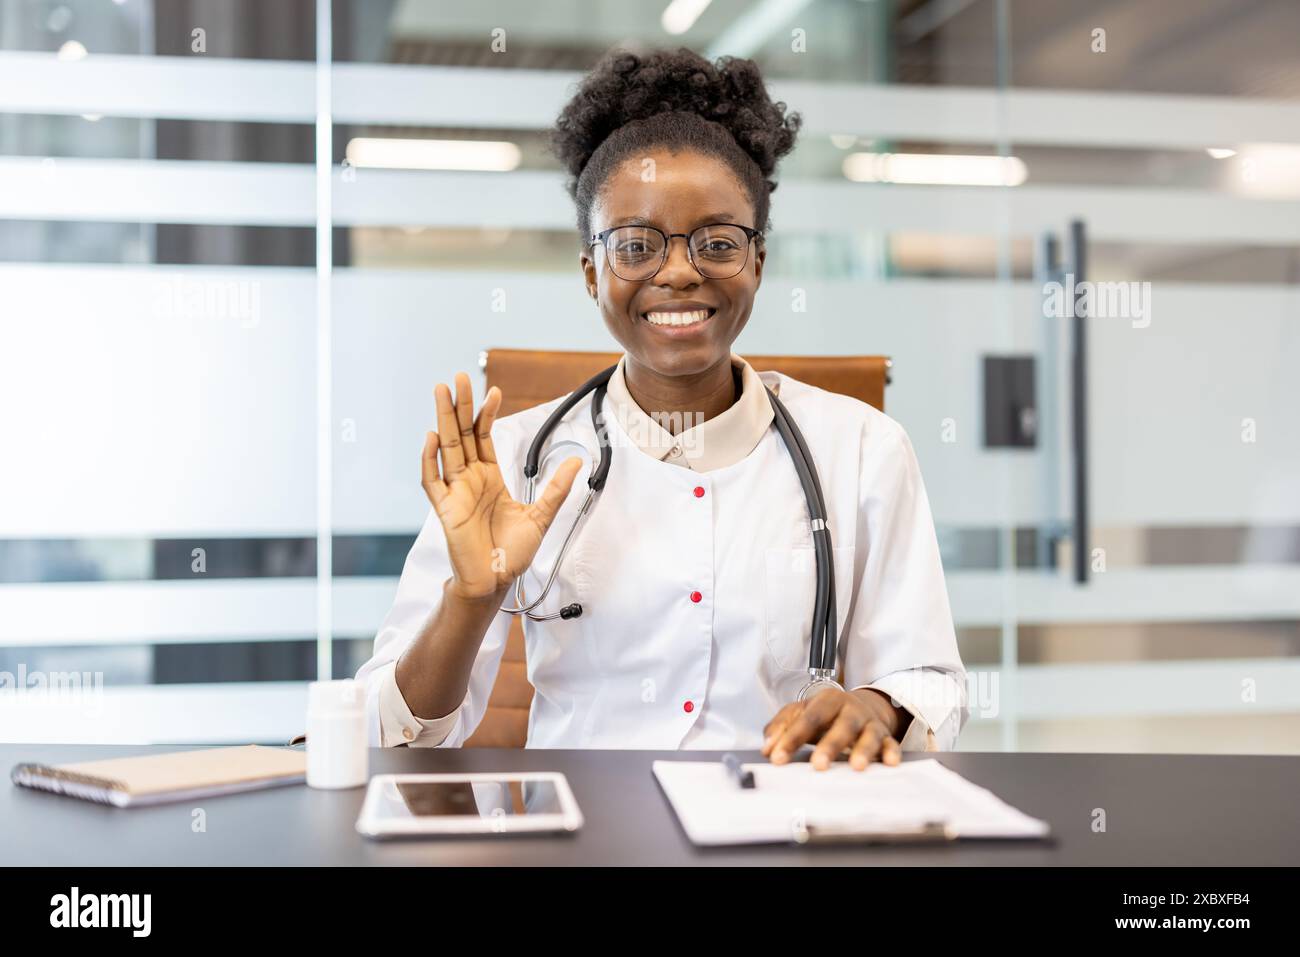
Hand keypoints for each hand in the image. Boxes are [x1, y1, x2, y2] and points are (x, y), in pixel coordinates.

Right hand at [421, 372, 583, 600]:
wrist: (495, 581)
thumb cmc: (511, 553)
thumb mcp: (541, 516)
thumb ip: (556, 488)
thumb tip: (577, 462)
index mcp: (489, 478)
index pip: (484, 437)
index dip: (487, 414)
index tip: (494, 392)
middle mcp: (469, 480)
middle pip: (462, 434)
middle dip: (460, 405)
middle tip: (459, 377)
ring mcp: (455, 492)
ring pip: (446, 448)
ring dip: (442, 419)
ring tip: (441, 391)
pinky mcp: (444, 508)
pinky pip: (432, 480)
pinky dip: (430, 459)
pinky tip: (431, 436)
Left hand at [761, 688, 905, 770]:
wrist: (860, 706)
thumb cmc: (825, 714)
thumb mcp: (801, 713)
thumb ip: (781, 727)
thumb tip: (768, 749)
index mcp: (827, 701)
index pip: (808, 718)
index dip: (792, 737)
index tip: (777, 757)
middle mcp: (851, 710)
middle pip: (841, 726)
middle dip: (830, 745)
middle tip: (818, 765)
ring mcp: (869, 723)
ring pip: (868, 736)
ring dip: (863, 750)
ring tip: (856, 766)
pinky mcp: (885, 737)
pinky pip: (890, 744)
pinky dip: (891, 753)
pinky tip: (889, 763)